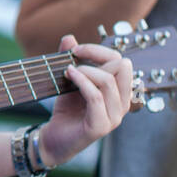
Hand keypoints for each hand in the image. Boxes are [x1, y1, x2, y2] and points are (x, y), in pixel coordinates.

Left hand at [37, 35, 133, 165]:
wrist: (53, 139)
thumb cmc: (66, 111)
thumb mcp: (70, 82)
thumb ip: (71, 60)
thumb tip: (69, 37)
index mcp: (121, 92)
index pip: (123, 62)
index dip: (100, 51)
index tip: (76, 49)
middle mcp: (123, 104)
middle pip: (122, 67)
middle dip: (96, 57)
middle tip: (72, 58)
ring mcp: (114, 117)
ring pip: (108, 81)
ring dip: (86, 71)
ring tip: (68, 71)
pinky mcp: (101, 126)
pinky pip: (96, 97)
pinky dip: (82, 82)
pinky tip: (69, 76)